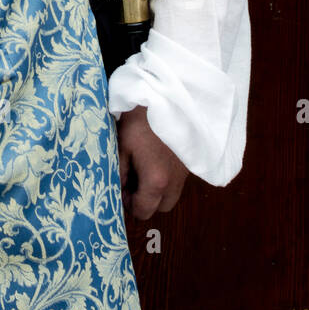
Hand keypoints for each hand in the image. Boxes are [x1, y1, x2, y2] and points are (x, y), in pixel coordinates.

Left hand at [116, 105, 188, 219]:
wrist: (167, 98)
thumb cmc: (140, 122)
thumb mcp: (122, 147)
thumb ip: (120, 174)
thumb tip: (118, 191)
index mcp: (156, 181)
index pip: (143, 211)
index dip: (128, 204)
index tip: (121, 188)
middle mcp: (174, 183)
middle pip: (160, 207)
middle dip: (145, 200)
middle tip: (132, 178)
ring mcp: (185, 173)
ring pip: (171, 195)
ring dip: (157, 190)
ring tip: (143, 167)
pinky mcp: (190, 163)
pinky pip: (177, 181)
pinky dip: (167, 178)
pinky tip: (156, 159)